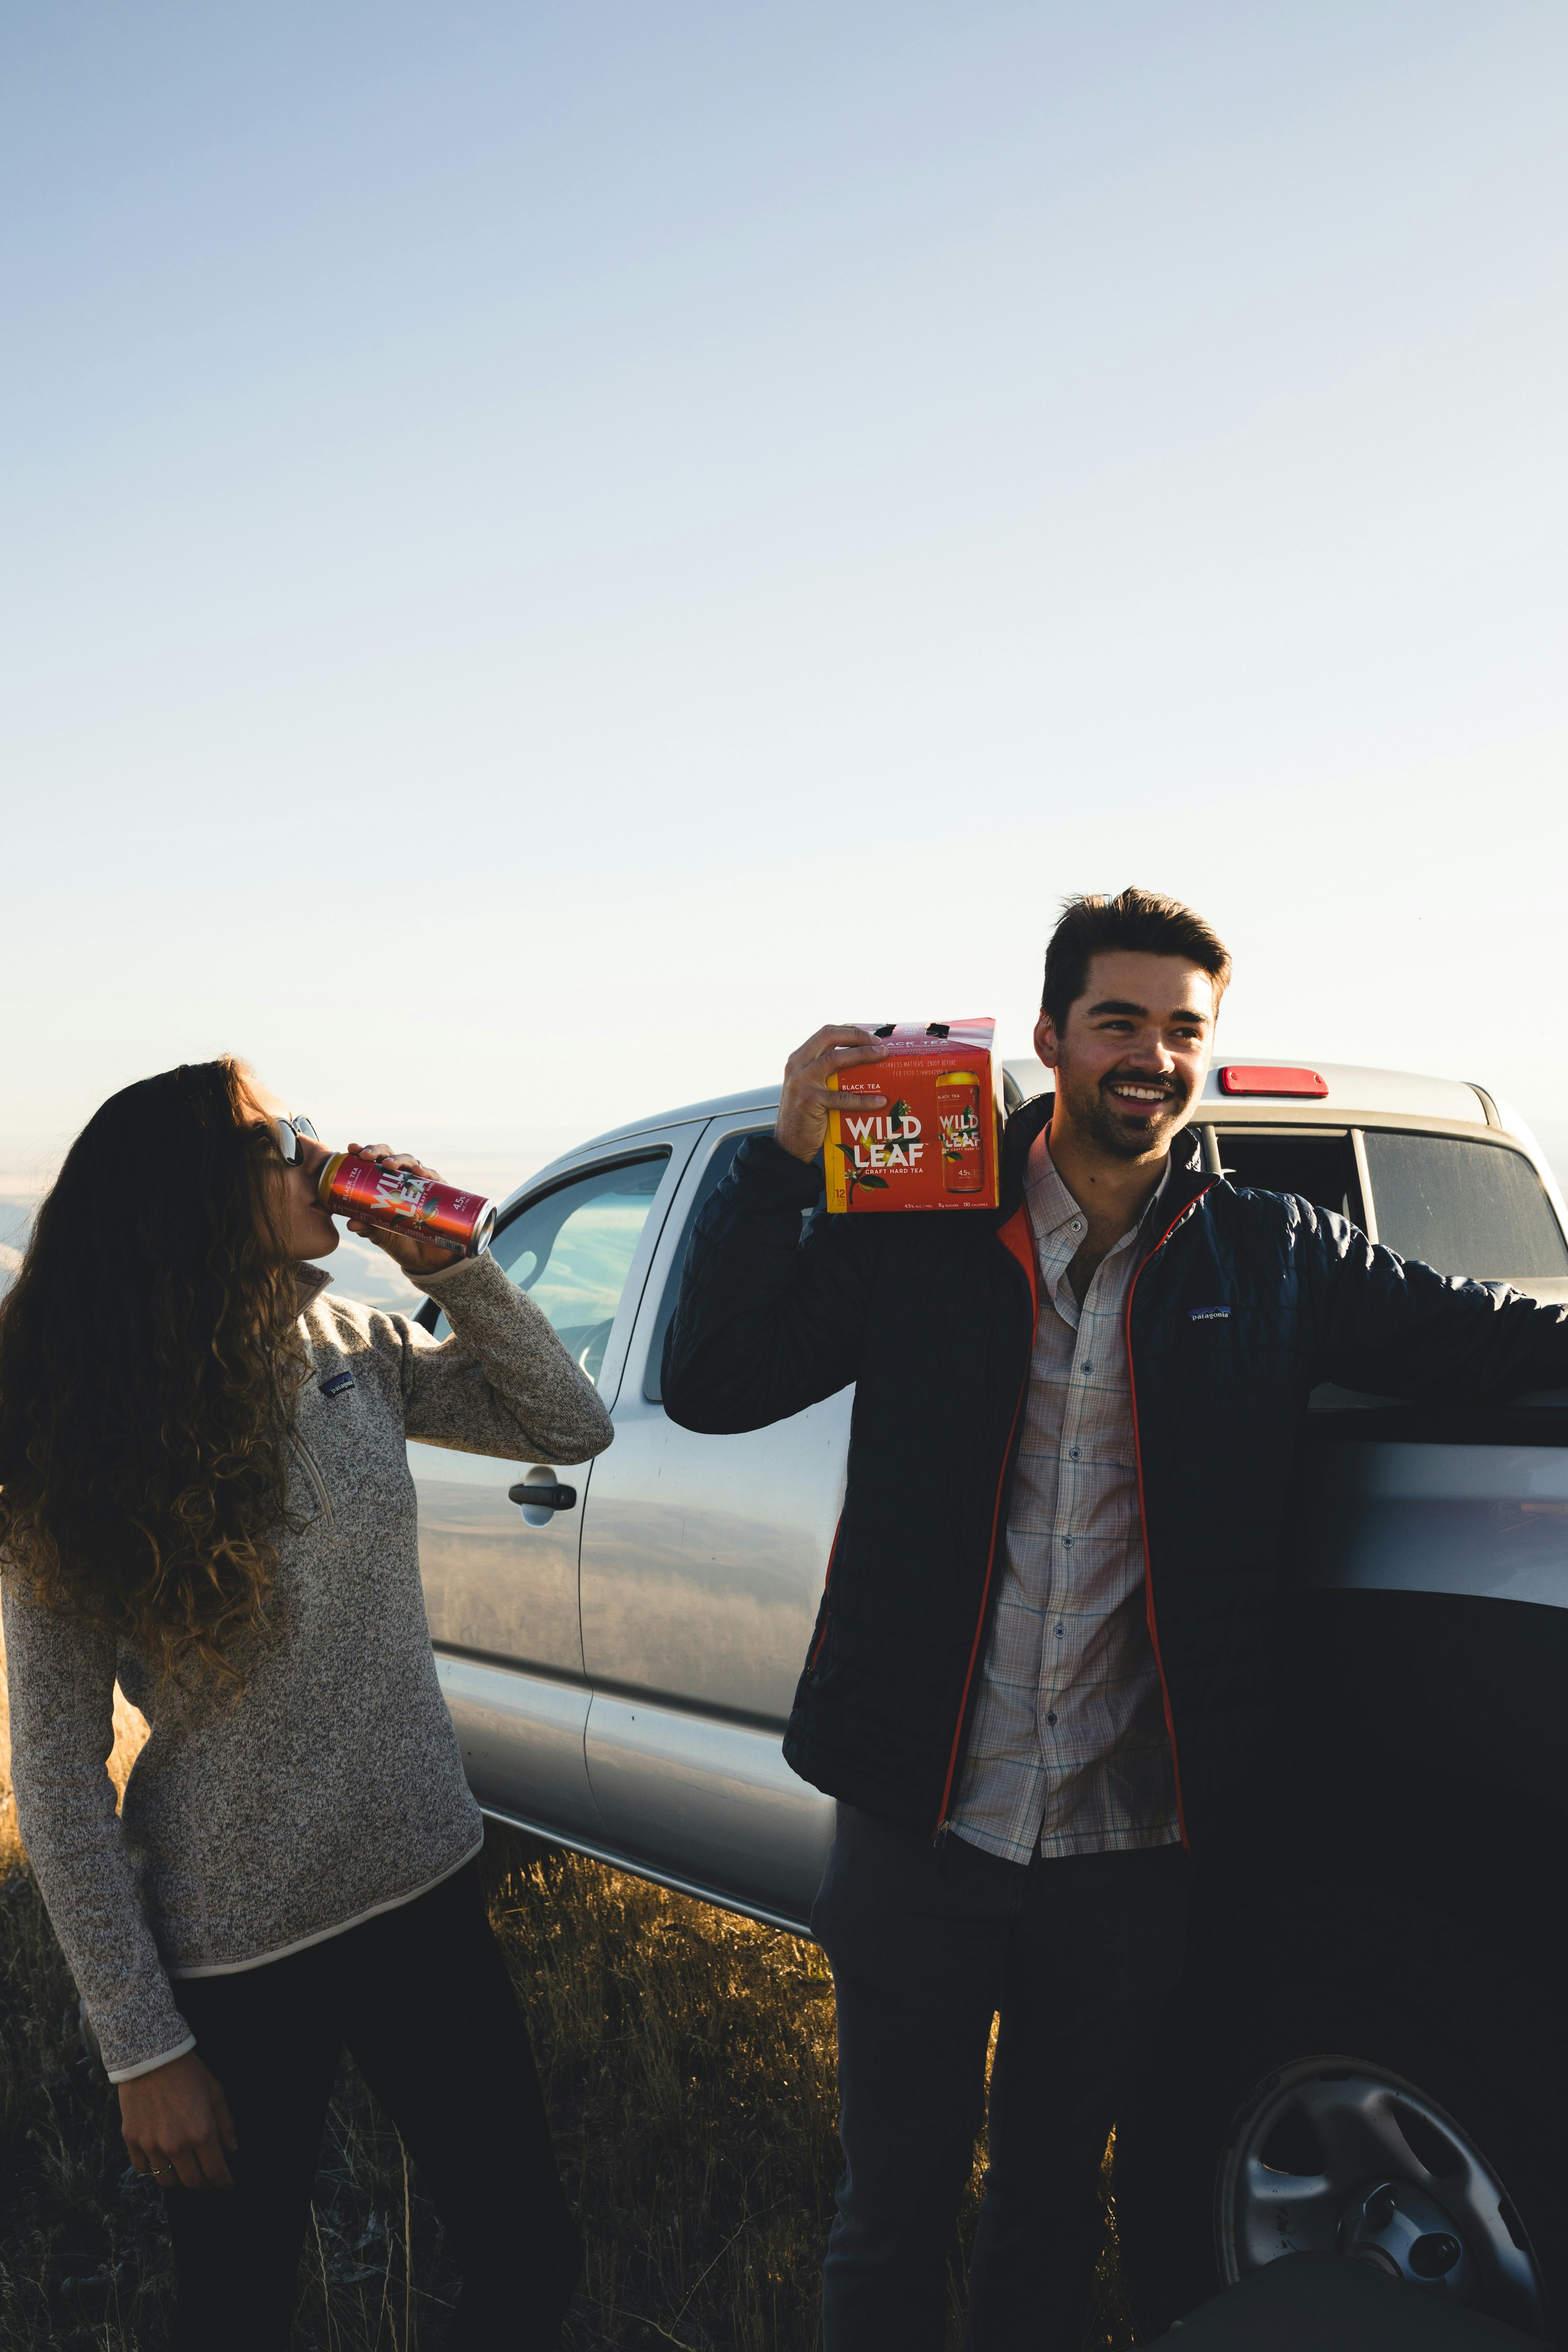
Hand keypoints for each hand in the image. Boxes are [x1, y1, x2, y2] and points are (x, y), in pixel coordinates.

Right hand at [120, 2050, 237, 2191]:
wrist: (151, 2055)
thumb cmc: (187, 2071)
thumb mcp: (215, 2092)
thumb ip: (225, 2123)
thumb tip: (232, 2148)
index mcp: (202, 2132)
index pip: (216, 2171)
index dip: (224, 2181)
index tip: (227, 2184)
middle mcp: (177, 2144)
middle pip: (192, 2181)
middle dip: (204, 2182)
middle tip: (207, 2177)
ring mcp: (152, 2145)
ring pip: (167, 2180)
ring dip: (179, 2178)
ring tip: (185, 2169)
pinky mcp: (133, 2141)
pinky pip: (143, 2169)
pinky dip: (154, 2169)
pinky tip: (162, 2160)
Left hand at [344, 1144, 462, 1276]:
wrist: (428, 1260)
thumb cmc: (402, 1242)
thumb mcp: (381, 1236)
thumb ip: (367, 1228)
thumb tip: (350, 1224)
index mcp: (386, 1185)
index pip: (374, 1162)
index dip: (364, 1152)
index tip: (351, 1149)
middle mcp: (404, 1180)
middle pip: (391, 1157)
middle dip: (378, 1152)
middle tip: (366, 1156)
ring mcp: (422, 1184)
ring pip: (411, 1163)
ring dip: (399, 1160)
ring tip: (389, 1165)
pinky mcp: (441, 1192)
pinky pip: (434, 1178)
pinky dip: (427, 1173)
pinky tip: (419, 1173)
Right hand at [775, 1027, 887, 1164]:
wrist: (788, 1145)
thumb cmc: (805, 1117)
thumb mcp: (810, 1087)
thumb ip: (826, 1073)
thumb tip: (862, 1064)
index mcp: (798, 1059)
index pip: (826, 1033)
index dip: (850, 1031)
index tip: (871, 1037)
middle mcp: (797, 1065)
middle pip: (829, 1037)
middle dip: (857, 1036)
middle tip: (879, 1044)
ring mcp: (801, 1082)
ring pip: (836, 1059)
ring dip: (862, 1055)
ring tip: (882, 1057)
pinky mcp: (809, 1101)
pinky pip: (843, 1097)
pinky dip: (864, 1099)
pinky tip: (880, 1101)